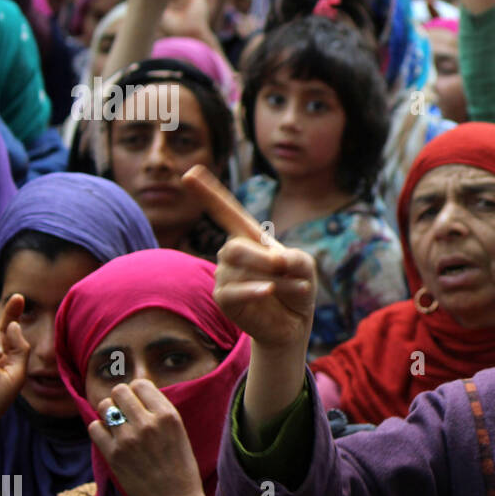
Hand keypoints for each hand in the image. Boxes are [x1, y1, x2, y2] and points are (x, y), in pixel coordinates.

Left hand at [87, 379, 212, 495]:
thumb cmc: (179, 464)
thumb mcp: (178, 430)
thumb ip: (158, 410)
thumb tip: (134, 392)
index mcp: (167, 415)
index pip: (140, 384)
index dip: (137, 391)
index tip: (138, 401)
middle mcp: (147, 423)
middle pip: (119, 391)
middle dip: (120, 398)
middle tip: (125, 411)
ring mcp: (128, 439)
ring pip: (104, 406)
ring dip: (109, 412)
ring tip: (117, 424)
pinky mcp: (113, 454)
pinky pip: (94, 427)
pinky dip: (100, 429)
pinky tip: (110, 437)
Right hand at [182, 166, 315, 352]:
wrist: (293, 323)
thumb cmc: (297, 287)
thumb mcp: (304, 266)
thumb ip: (291, 258)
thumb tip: (272, 262)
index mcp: (250, 237)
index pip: (226, 212)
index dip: (208, 193)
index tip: (190, 172)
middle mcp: (232, 253)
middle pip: (236, 247)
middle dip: (266, 260)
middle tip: (287, 269)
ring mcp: (224, 275)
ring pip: (240, 270)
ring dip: (275, 279)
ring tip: (297, 289)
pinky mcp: (223, 298)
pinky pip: (233, 290)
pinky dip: (255, 290)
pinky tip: (268, 291)